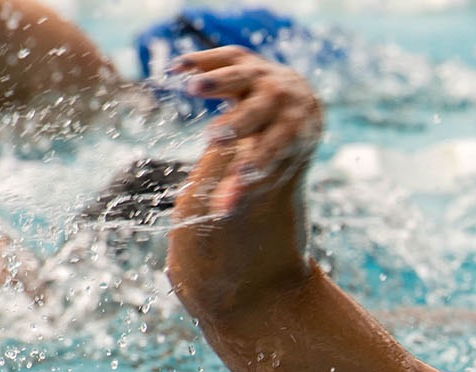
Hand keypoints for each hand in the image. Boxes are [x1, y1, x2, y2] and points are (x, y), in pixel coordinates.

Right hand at [171, 47, 323, 216]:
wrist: (299, 100)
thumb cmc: (279, 144)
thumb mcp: (270, 164)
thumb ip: (244, 186)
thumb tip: (220, 212)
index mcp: (293, 130)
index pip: (276, 148)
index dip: (258, 163)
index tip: (238, 179)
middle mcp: (282, 99)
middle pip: (260, 111)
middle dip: (239, 124)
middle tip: (214, 138)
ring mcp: (264, 75)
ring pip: (243, 75)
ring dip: (218, 81)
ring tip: (191, 89)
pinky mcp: (246, 59)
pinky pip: (225, 56)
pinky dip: (201, 60)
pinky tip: (175, 68)